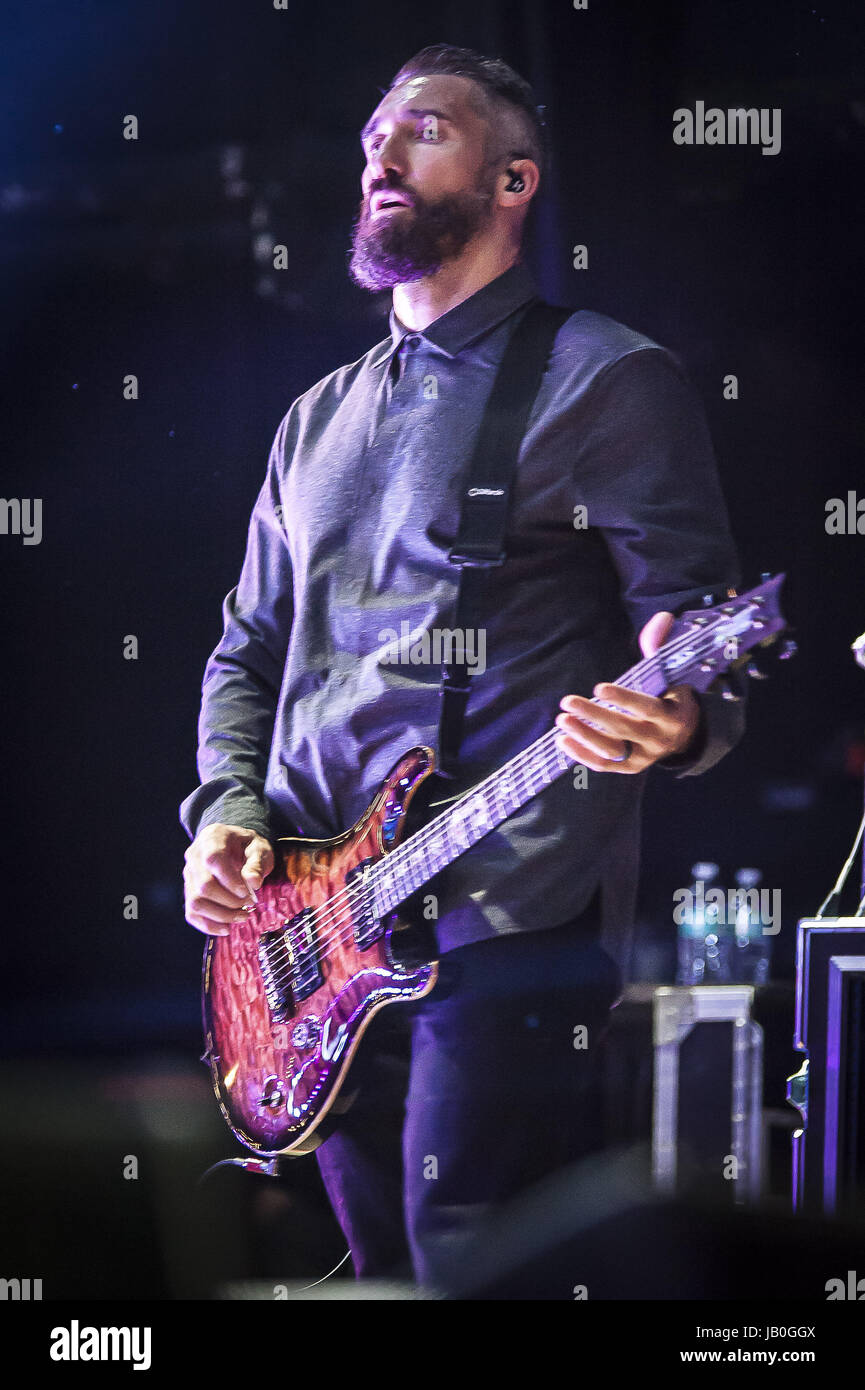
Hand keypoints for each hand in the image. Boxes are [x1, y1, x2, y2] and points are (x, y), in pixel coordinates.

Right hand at [183, 823, 274, 936]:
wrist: (235, 846)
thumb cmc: (247, 847)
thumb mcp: (259, 848)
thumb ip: (257, 863)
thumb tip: (253, 882)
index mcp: (212, 838)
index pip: (213, 860)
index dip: (230, 880)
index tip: (247, 892)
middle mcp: (194, 856)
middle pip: (203, 885)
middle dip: (229, 901)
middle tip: (249, 902)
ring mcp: (189, 874)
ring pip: (195, 902)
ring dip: (221, 915)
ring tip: (242, 916)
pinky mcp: (190, 891)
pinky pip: (192, 913)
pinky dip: (209, 925)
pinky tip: (227, 927)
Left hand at [554, 611, 700, 773]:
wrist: (685, 735)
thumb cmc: (670, 695)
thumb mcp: (671, 673)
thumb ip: (660, 646)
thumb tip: (662, 617)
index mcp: (672, 715)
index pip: (648, 708)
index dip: (624, 699)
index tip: (599, 687)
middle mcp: (659, 739)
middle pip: (624, 730)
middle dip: (594, 715)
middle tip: (567, 702)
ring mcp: (645, 757)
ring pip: (612, 751)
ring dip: (584, 736)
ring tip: (561, 720)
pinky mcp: (631, 768)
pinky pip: (605, 765)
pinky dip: (582, 755)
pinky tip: (563, 740)